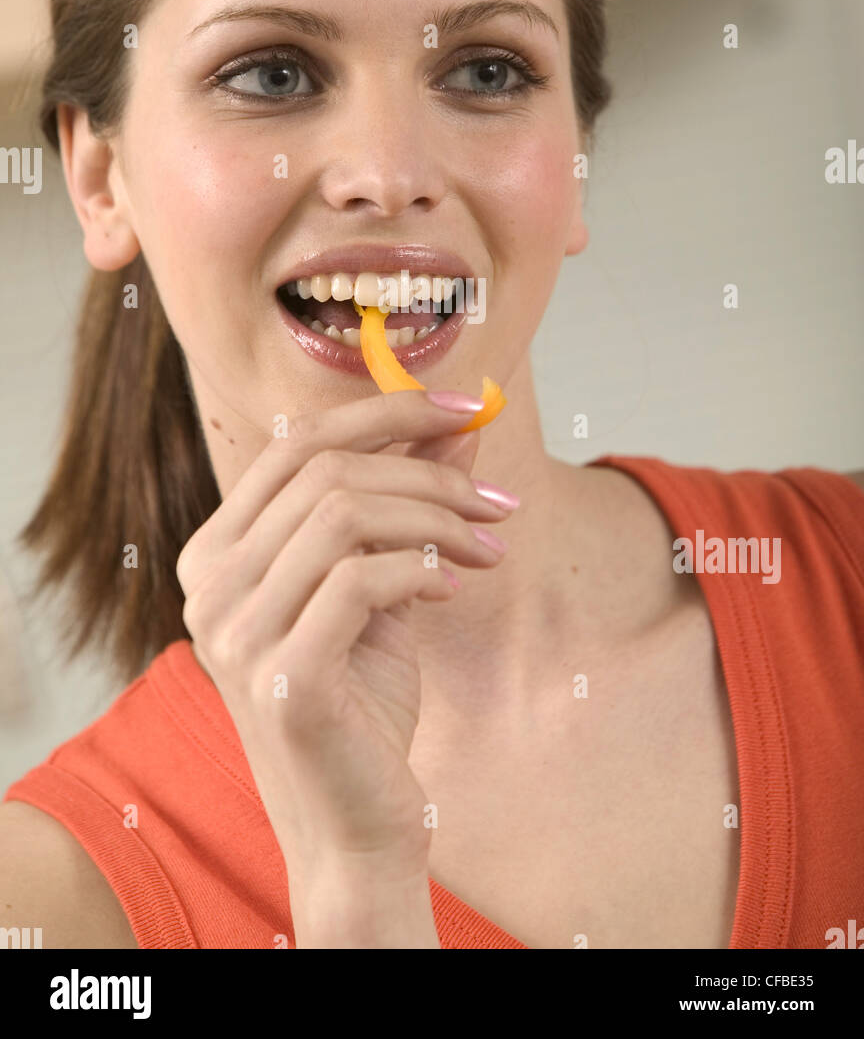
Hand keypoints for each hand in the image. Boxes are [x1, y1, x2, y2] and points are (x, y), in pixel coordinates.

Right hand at [176, 389, 512, 890]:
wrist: (354, 822)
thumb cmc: (361, 698)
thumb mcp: (382, 581)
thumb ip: (404, 501)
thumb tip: (459, 422)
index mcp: (217, 553)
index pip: (295, 443)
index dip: (385, 411)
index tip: (467, 408)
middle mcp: (208, 586)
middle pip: (326, 471)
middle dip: (429, 473)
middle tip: (497, 502)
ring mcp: (234, 633)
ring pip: (343, 513)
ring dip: (436, 519)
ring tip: (487, 547)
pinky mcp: (282, 676)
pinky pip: (361, 578)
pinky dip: (421, 569)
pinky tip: (451, 590)